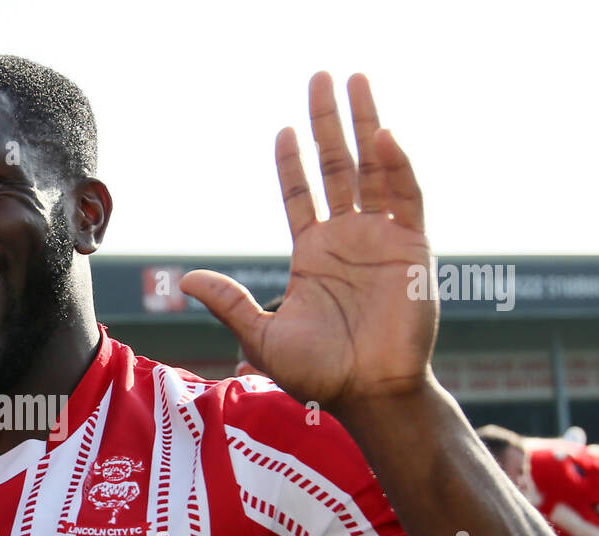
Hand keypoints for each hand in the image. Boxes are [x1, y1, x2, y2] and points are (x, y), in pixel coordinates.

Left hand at [181, 72, 436, 415]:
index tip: (284, 128)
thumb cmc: (320, 374)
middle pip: (337, 167)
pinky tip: (384, 137)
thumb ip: (229, 303)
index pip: (300, 194)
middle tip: (321, 77)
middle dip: (328, 123)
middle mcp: (348, 239)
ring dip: (366, 125)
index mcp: (313, 254)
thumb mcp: (262, 337)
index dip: (292, 162)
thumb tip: (185, 279)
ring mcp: (382, 239)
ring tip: (356, 81)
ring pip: (374, 169)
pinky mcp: (413, 249)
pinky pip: (407, 198)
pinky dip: (398, 167)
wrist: (368, 395)